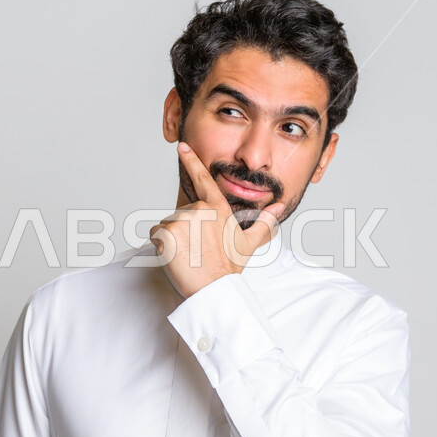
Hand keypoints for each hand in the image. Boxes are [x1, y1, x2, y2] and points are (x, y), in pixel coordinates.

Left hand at [149, 142, 284, 297]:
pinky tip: (176, 257)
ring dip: (172, 239)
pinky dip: (160, 246)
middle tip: (197, 250)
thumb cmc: (229, 268)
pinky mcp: (166, 232)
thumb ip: (264, 222)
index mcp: (217, 208)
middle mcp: (199, 209)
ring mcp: (182, 219)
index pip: (202, 179)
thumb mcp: (248, 243)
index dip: (191, 161)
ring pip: (167, 224)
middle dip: (184, 231)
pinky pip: (155, 234)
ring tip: (188, 255)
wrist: (214, 290)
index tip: (181, 147)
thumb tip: (280, 206)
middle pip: (180, 213)